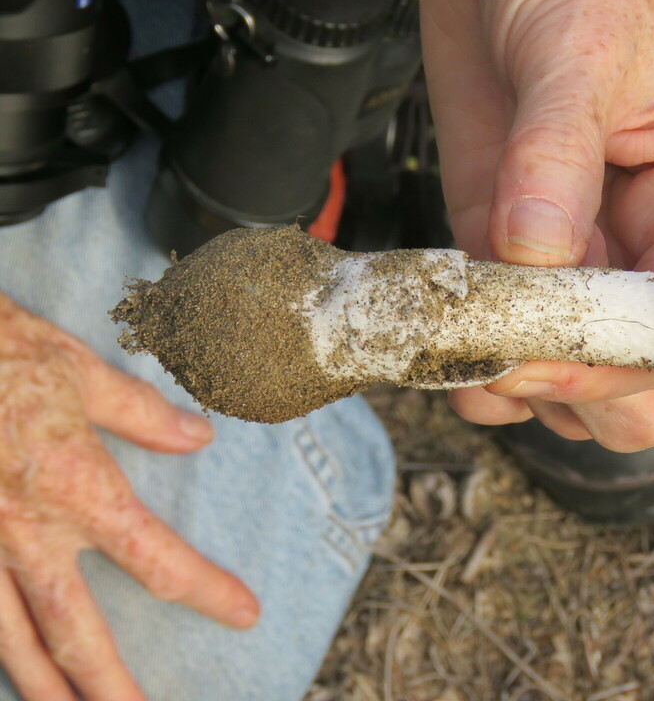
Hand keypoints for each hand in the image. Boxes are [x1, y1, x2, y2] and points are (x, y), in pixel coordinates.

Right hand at [0, 295, 258, 700]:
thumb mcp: (79, 371)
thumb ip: (142, 414)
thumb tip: (199, 436)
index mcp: (76, 490)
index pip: (158, 559)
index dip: (207, 592)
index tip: (244, 614)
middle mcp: (25, 535)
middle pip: (74, 634)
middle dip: (111, 687)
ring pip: (11, 643)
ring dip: (47, 691)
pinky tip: (13, 671)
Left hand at [420, 0, 653, 449]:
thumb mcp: (578, 54)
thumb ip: (555, 164)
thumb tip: (535, 261)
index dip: (621, 360)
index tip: (542, 346)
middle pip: (642, 387)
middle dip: (571, 384)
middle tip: (500, 350)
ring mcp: (585, 255)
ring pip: (571, 376)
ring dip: (514, 381)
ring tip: (458, 344)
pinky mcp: (515, 247)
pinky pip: (504, 333)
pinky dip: (470, 349)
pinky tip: (438, 328)